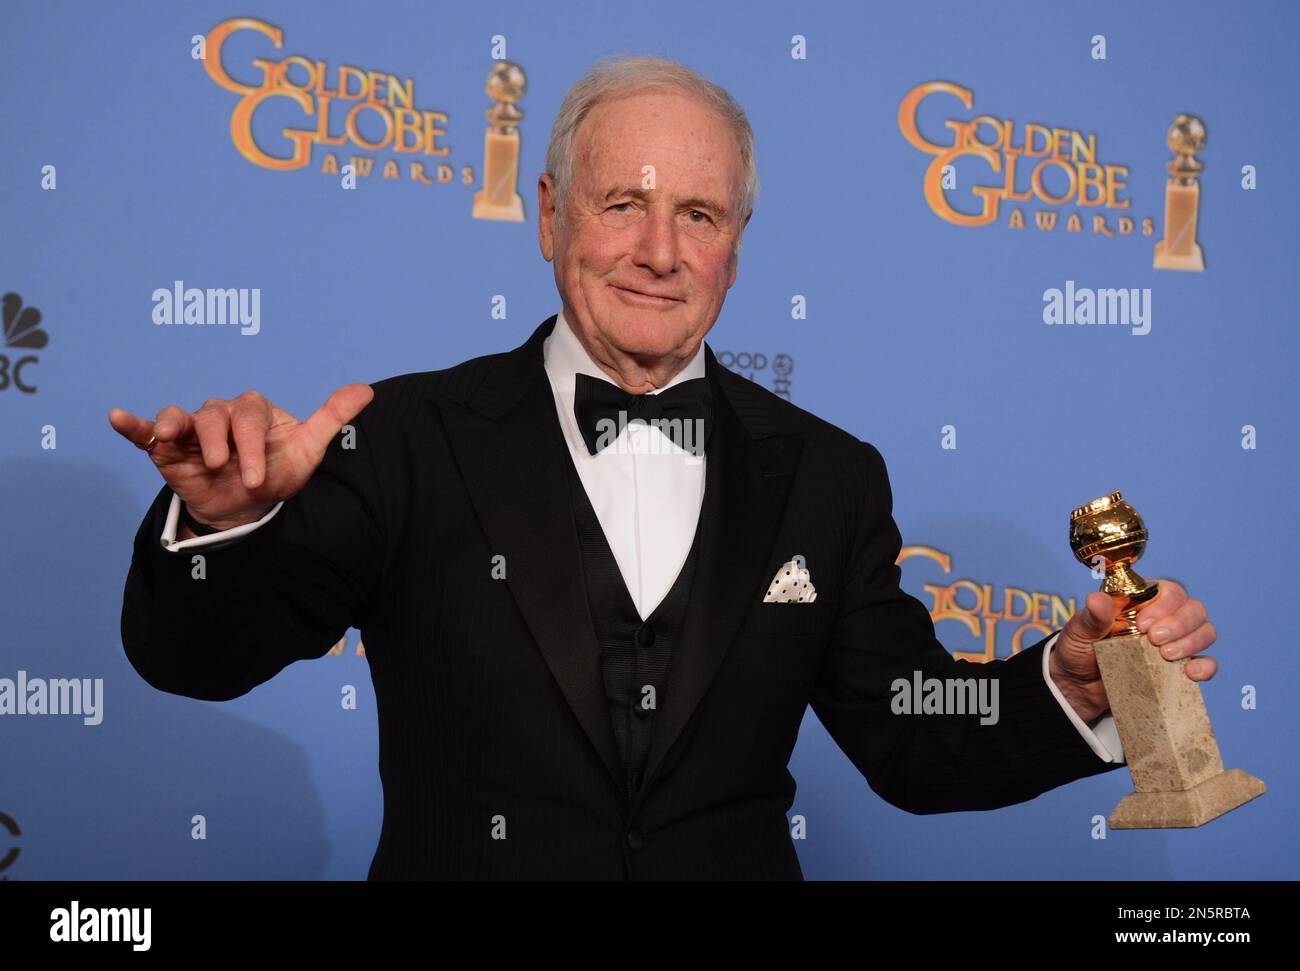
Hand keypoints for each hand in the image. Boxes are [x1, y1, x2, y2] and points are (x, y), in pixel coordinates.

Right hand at [109, 385, 373, 530]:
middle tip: (225, 470)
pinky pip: (146, 429)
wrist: (246, 507)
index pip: (251, 417)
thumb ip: (332, 418)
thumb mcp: (308, 449)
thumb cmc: (277, 473)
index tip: (259, 479)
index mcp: (254, 409)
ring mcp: (192, 426)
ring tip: (183, 448)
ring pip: (183, 417)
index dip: (253, 447)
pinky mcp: (166, 445)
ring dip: (181, 432)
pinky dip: (133, 423)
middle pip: (217, 417)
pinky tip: (117, 417)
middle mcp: (221, 412)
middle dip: (224, 446)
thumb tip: (367, 389)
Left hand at [1049, 578, 1216, 722]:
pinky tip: (1190, 673)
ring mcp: (1175, 643)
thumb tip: (1097, 599)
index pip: (1169, 591)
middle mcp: (1163, 618)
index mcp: (1141, 601)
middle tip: (1155, 640)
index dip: (1163, 604)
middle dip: (1181, 623)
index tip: (1142, 624)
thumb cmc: (1078, 651)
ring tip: (1166, 656)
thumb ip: (1090, 617)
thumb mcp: (1078, 632)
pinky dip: (1206, 667)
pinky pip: (1207, 663)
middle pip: (1194, 609)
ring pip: (1205, 631)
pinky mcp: (1179, 669)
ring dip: (1192, 641)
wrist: (1078, 687)